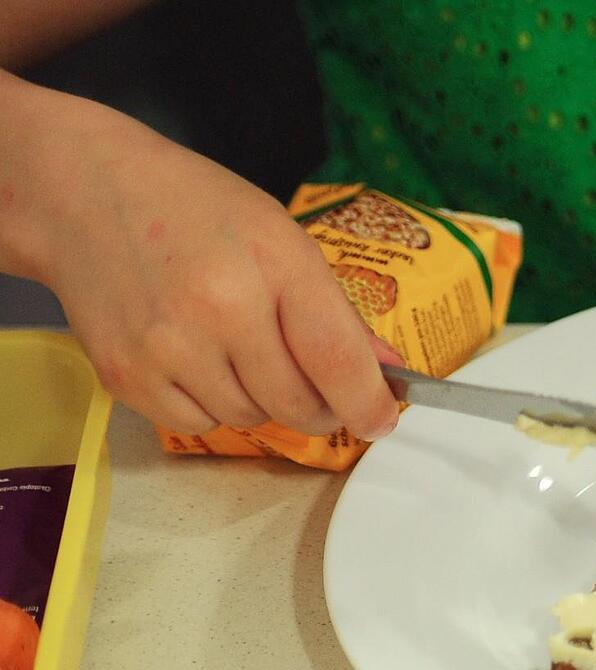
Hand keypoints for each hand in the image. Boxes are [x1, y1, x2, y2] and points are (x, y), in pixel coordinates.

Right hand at [13, 93, 399, 439]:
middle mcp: (219, 308)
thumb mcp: (279, 237)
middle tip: (308, 381)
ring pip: (250, 419)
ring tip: (236, 348)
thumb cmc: (192, 210)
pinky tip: (195, 357)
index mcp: (273, 264)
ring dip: (259, 400)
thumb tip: (388, 374)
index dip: (369, 405)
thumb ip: (336, 312)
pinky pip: (197, 424)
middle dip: (316, 404)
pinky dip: (208, 404)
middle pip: (299, 405)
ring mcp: (167, 345)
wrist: (82, 194)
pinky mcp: (125, 374)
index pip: (338, 363)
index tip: (381, 420)